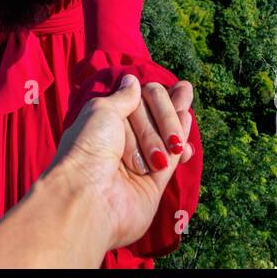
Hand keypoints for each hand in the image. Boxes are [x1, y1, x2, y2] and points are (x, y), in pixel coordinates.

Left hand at [42, 75, 193, 253]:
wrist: (89, 197)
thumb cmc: (88, 149)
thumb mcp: (101, 110)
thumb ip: (123, 97)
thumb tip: (132, 80)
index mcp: (103, 124)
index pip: (136, 101)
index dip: (155, 96)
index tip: (176, 87)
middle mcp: (119, 143)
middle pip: (152, 118)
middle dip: (161, 117)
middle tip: (161, 128)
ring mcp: (137, 163)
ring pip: (164, 137)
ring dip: (175, 125)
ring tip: (187, 109)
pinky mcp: (153, 184)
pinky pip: (172, 161)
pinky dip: (181, 144)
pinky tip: (188, 131)